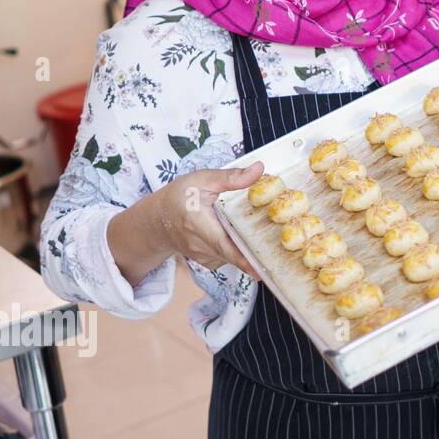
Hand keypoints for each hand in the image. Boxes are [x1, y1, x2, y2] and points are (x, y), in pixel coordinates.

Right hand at [156, 161, 265, 280]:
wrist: (157, 218)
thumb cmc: (180, 196)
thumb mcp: (203, 180)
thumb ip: (231, 177)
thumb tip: (259, 169)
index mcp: (197, 223)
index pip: (223, 244)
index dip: (242, 258)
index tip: (261, 269)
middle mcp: (199, 245)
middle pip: (232, 254)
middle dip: (256, 255)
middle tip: (281, 258)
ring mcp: (202, 256)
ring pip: (232, 257)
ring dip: (250, 251)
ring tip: (268, 242)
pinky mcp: (208, 261)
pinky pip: (229, 258)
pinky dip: (240, 251)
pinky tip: (248, 240)